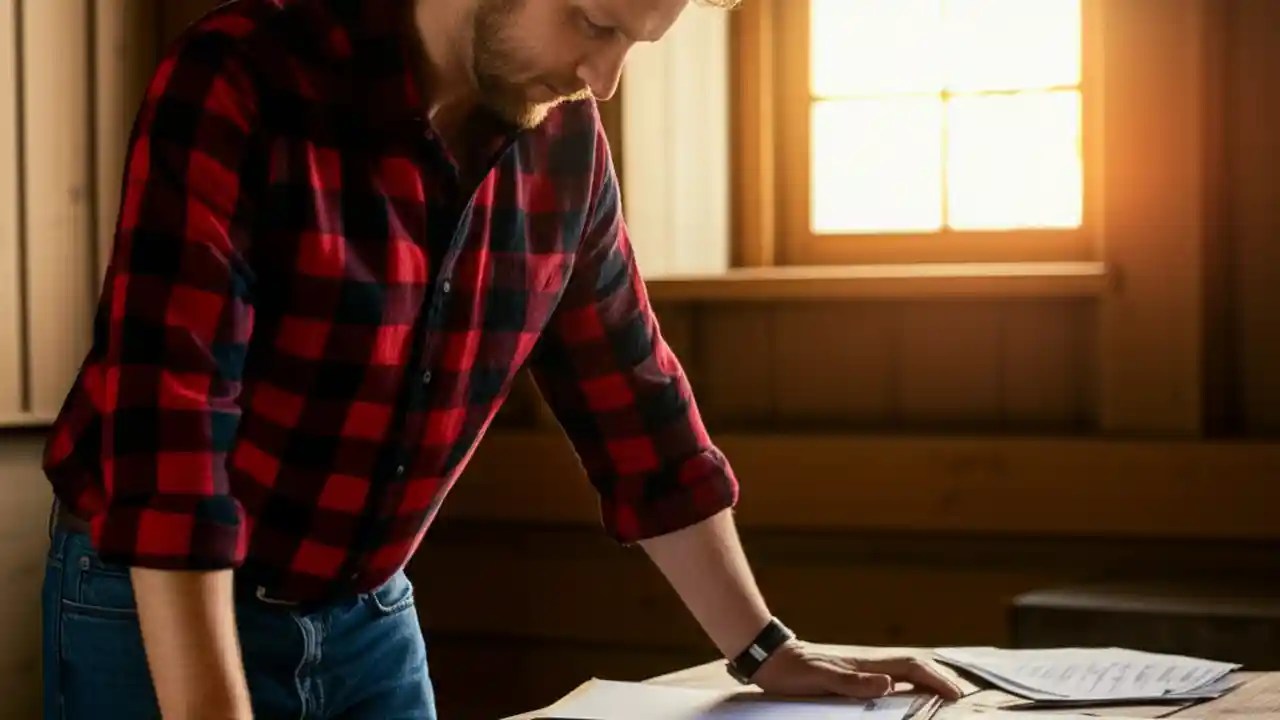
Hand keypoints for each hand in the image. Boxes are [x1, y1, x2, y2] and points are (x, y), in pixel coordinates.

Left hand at [751, 641, 965, 700]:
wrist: (771, 659)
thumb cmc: (794, 672)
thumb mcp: (822, 679)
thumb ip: (853, 683)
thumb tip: (888, 685)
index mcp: (866, 664)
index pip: (911, 667)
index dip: (935, 679)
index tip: (955, 694)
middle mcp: (867, 664)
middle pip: (912, 668)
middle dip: (937, 678)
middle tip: (958, 695)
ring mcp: (859, 669)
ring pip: (901, 673)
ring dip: (923, 682)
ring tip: (941, 696)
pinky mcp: (849, 677)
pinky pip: (886, 680)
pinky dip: (904, 687)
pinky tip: (904, 696)